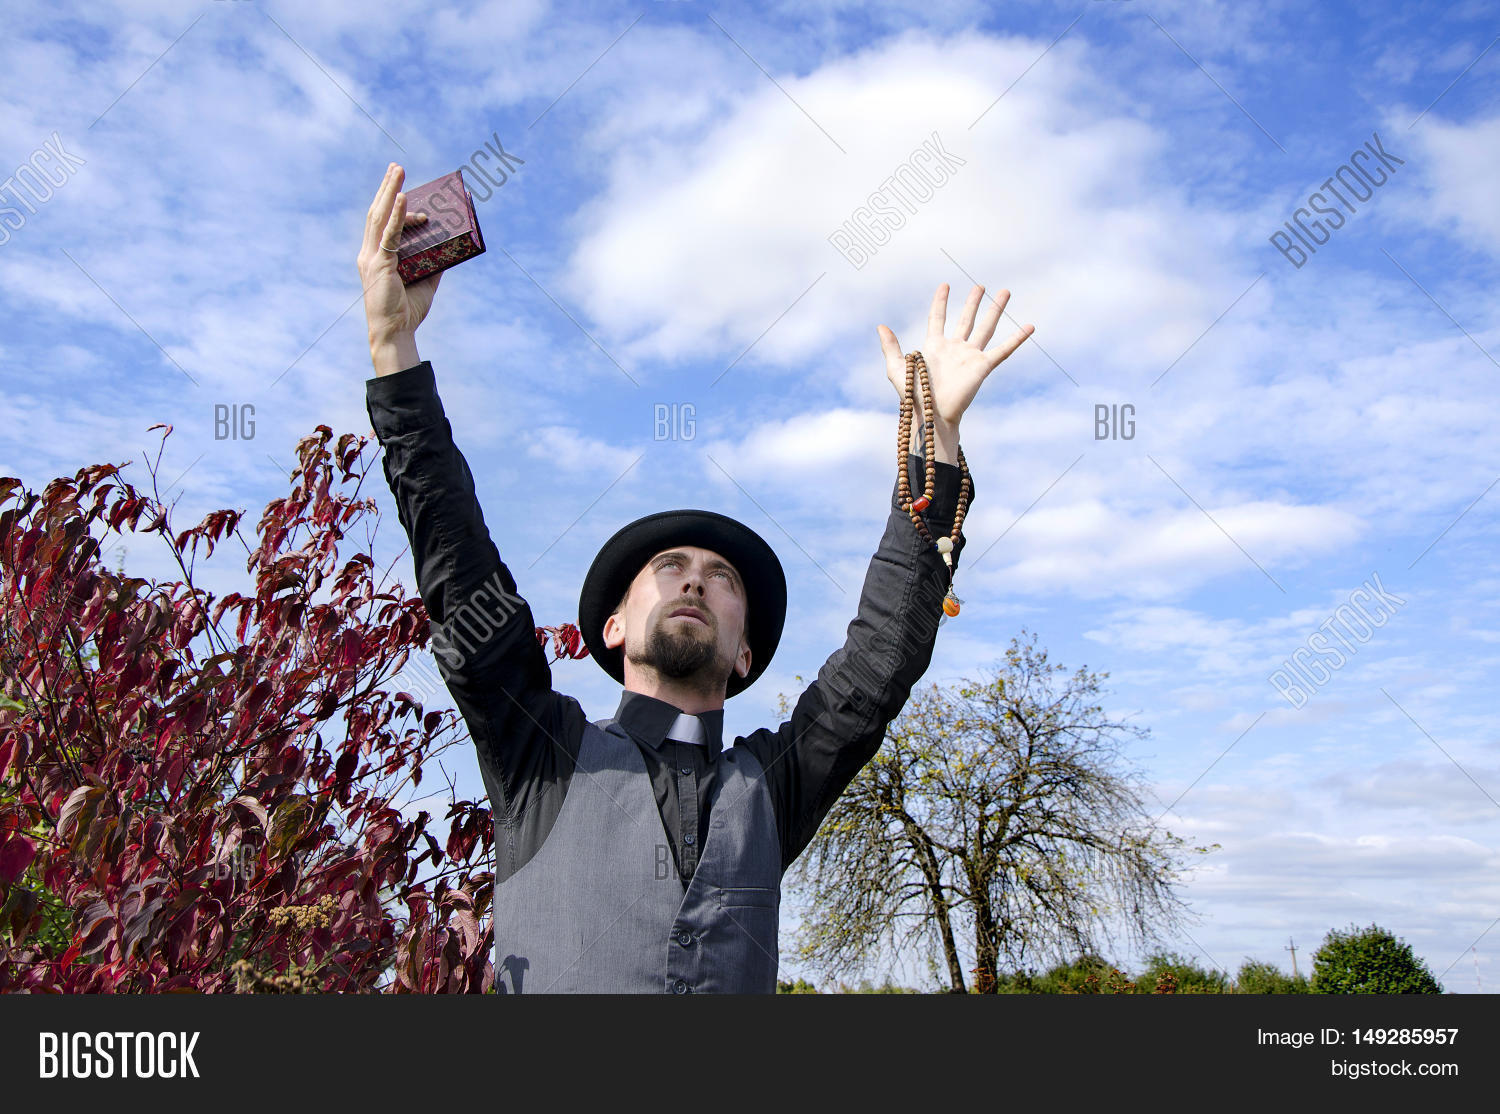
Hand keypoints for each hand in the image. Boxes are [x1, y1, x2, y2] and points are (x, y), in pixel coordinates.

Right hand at [357, 163, 441, 349]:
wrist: (396, 332)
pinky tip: (403, 199)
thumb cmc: (407, 310)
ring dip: (390, 191)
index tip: (405, 189)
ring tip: (399, 172)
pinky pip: (389, 235)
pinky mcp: (380, 264)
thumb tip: (451, 245)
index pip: (381, 222)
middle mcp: (369, 253)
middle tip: (397, 167)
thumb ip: (434, 262)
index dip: (390, 202)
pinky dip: (397, 216)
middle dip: (387, 188)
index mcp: (376, 256)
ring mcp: (372, 258)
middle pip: (377, 212)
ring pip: (380, 217)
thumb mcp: (426, 280)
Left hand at [877, 282, 1033, 427]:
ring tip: (1005, 292)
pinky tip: (1029, 326)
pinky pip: (1002, 350)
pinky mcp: (982, 367)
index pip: (938, 318)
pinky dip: (1016, 339)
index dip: (941, 302)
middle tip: (981, 285)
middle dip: (973, 302)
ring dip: (995, 310)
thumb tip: (880, 326)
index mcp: (934, 347)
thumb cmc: (913, 396)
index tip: (945, 285)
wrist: (931, 415)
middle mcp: (954, 348)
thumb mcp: (896, 368)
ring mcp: (970, 356)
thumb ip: (890, 347)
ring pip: (986, 328)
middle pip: (966, 319)